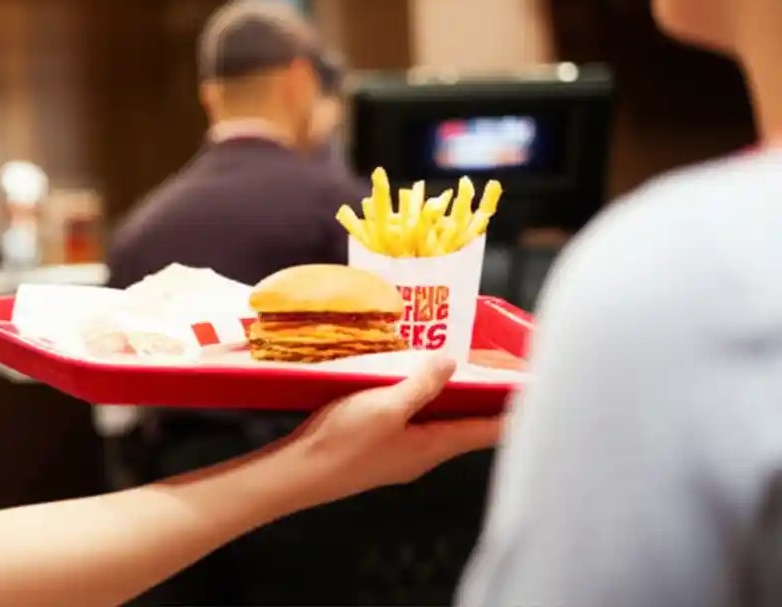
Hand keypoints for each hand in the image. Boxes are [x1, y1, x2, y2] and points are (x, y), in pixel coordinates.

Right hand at [283, 355, 502, 509]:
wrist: (299, 474)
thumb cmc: (344, 442)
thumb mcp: (385, 406)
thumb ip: (421, 384)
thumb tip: (452, 363)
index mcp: (434, 446)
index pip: (489, 430)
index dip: (514, 410)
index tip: (536, 388)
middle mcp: (424, 453)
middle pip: (467, 425)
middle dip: (485, 397)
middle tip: (499, 364)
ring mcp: (401, 452)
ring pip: (439, 422)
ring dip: (453, 397)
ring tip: (463, 366)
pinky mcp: (379, 447)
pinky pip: (414, 421)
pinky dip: (424, 400)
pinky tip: (412, 382)